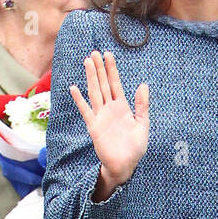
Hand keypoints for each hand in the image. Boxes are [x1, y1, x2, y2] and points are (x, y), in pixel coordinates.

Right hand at [70, 50, 148, 193]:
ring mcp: (101, 116)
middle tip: (94, 52)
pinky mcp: (94, 126)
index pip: (115, 84)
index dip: (112, 69)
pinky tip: (74, 88)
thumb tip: (143, 85)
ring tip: (87, 62)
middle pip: (103, 84)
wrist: (125, 165)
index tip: (108, 55)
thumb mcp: (142, 124)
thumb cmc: (135, 148)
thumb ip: (142, 105)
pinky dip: (80, 100)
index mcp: (122, 107)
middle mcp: (110, 109)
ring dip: (91, 78)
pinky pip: (86, 110)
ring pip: (95, 92)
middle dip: (99, 68)